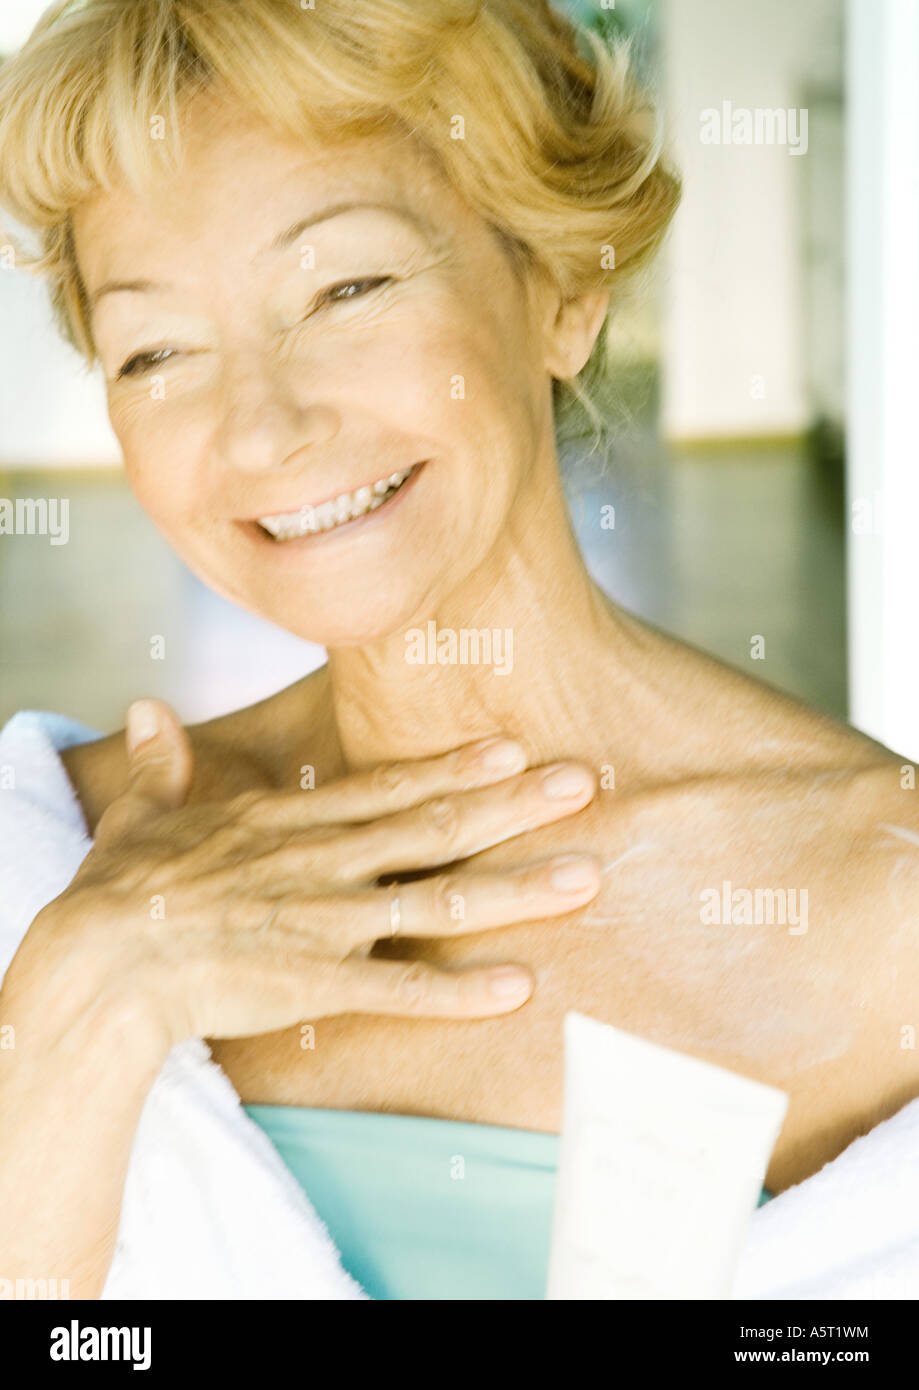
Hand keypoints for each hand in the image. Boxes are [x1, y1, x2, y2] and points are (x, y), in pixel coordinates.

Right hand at [20, 699, 600, 1048]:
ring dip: (518, 890)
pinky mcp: (318, 982)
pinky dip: (463, 993)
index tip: (513, 748)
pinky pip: (403, 990)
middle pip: (438, 830)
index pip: (390, 787)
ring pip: (441, 903)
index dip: (456, 768)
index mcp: (292, 823)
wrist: (102, 963)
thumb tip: (146, 709)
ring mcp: (328, 921)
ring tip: (587, 877)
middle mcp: (325, 862)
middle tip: (586, 782)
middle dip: (517, 805)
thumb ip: (164, 763)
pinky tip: (521, 989)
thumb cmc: (121, 890)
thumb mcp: (144, 813)